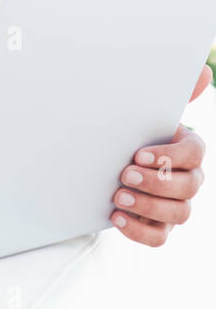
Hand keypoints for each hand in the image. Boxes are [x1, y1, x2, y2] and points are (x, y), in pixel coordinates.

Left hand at [109, 65, 210, 245]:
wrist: (107, 163)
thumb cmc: (131, 135)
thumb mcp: (143, 114)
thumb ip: (172, 94)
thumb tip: (202, 70)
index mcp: (188, 150)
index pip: (195, 154)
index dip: (169, 156)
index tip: (138, 154)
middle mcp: (188, 180)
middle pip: (188, 187)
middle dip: (156, 183)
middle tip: (124, 175)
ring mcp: (176, 205)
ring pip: (179, 214)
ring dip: (148, 206)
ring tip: (118, 197)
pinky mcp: (158, 226)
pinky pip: (159, 238)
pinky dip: (139, 231)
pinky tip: (117, 217)